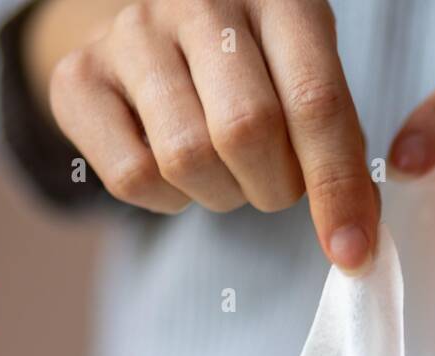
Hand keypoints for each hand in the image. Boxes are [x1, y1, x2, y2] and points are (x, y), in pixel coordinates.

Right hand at [33, 0, 377, 269]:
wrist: (154, 28)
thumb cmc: (252, 63)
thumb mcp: (308, 77)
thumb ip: (339, 143)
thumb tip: (356, 239)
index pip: (315, 102)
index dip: (337, 186)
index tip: (352, 251)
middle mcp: (198, 0)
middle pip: (246, 131)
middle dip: (274, 188)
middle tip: (276, 185)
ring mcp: (130, 33)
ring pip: (187, 158)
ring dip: (221, 194)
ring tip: (226, 170)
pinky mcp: (78, 77)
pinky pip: (132, 177)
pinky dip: (168, 199)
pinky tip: (176, 169)